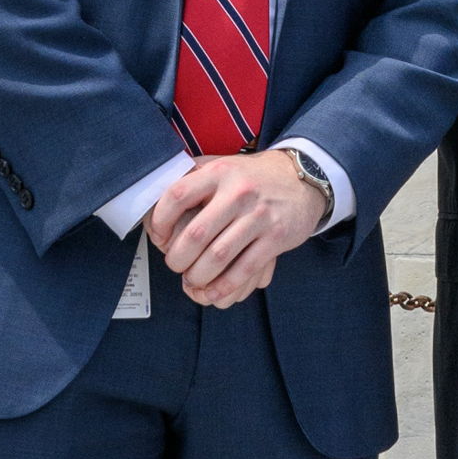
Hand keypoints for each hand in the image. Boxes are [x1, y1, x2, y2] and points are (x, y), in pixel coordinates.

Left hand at [146, 152, 322, 307]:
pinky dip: (224, 286)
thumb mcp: (222, 166)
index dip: (160, 221)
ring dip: (198, 276)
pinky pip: (243, 269)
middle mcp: (238, 191)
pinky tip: (214, 291)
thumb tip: (154, 203)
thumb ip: (192, 178)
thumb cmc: (251, 177)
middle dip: (177, 258)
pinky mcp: (275, 237)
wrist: (302, 178)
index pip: (177, 195)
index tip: (159, 237)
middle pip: (195, 234)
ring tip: (193, 280)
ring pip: (218, 256)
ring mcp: (258, 215)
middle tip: (176, 265)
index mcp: (219, 172)